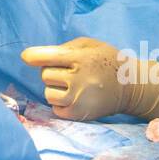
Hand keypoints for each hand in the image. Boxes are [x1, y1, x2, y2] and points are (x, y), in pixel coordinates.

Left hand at [20, 37, 158, 121]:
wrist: (131, 87)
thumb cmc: (108, 61)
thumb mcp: (90, 45)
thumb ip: (65, 48)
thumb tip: (37, 56)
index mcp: (81, 59)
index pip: (46, 57)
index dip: (33, 56)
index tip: (26, 57)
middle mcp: (78, 80)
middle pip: (45, 75)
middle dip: (52, 71)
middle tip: (67, 72)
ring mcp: (78, 99)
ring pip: (48, 93)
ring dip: (54, 88)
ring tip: (70, 85)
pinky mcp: (78, 114)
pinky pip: (55, 108)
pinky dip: (60, 103)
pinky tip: (72, 97)